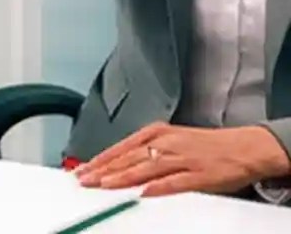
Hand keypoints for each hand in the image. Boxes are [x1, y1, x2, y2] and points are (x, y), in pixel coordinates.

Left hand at [75, 122, 290, 196]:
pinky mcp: (199, 174)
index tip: (81, 170)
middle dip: (103, 170)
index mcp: (156, 133)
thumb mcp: (170, 140)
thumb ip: (145, 152)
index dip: (99, 160)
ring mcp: (182, 158)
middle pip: (128, 158)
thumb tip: (118, 165)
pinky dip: (158, 187)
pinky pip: (175, 182)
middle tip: (83, 180)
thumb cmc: (206, 145)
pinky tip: (143, 193)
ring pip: (146, 168)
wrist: (244, 147)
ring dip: (123, 177)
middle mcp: (166, 143)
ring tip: (104, 184)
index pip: (120, 148)